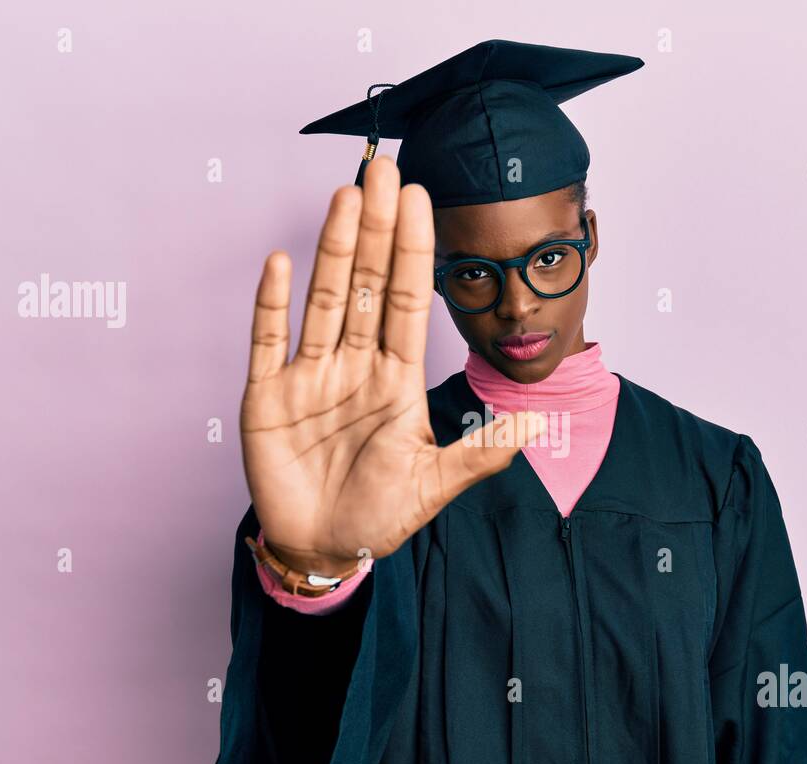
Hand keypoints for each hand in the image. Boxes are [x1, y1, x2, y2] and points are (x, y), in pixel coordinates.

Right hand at [240, 155, 544, 576]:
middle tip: (384, 171)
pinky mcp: (268, 395)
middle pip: (368, 286)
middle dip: (378, 230)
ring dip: (334, 249)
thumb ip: (480, 453)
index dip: (415, 252)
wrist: (321, 548)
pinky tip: (281, 261)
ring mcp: (310, 376)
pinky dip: (272, 303)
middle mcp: (355, 366)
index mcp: (397, 380)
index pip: (409, 303)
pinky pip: (268, 340)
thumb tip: (538, 426)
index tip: (421, 201)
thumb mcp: (434, 485)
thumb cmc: (379, 516)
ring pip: (324, 299)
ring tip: (345, 197)